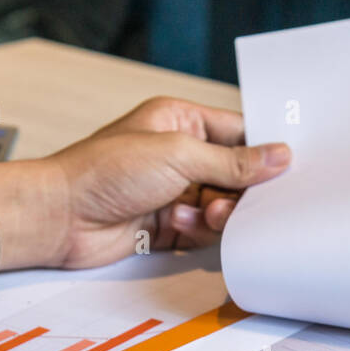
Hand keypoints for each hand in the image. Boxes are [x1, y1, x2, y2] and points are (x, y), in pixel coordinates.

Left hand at [0, 97, 290, 272]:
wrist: (62, 217)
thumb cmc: (104, 171)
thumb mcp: (177, 155)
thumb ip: (233, 161)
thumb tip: (279, 156)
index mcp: (180, 121)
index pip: (238, 132)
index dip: (263, 150)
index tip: (288, 167)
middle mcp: (179, 154)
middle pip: (236, 174)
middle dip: (242, 190)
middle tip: (242, 200)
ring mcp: (175, 190)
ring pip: (223, 205)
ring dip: (219, 212)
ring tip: (204, 212)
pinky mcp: (168, 224)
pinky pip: (205, 229)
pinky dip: (199, 229)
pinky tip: (177, 223)